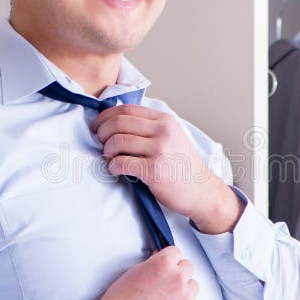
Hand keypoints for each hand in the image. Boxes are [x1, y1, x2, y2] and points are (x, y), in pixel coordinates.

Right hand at [79, 246, 198, 299]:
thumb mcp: (133, 273)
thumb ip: (153, 265)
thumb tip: (160, 264)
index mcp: (163, 264)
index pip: (176, 252)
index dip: (169, 260)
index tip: (166, 266)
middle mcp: (177, 279)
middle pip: (188, 267)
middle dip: (177, 273)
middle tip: (166, 283)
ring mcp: (184, 297)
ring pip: (193, 286)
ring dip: (184, 290)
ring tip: (167, 299)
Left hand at [91, 104, 243, 232]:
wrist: (202, 190)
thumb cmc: (182, 165)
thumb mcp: (172, 136)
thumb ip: (149, 127)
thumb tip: (115, 121)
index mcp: (164, 120)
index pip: (126, 110)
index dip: (105, 117)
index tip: (97, 126)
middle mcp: (162, 131)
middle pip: (118, 123)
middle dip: (102, 132)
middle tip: (100, 142)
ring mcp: (159, 150)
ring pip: (117, 142)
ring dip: (106, 151)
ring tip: (110, 158)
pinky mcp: (154, 170)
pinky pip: (121, 163)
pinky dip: (112, 167)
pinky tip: (116, 170)